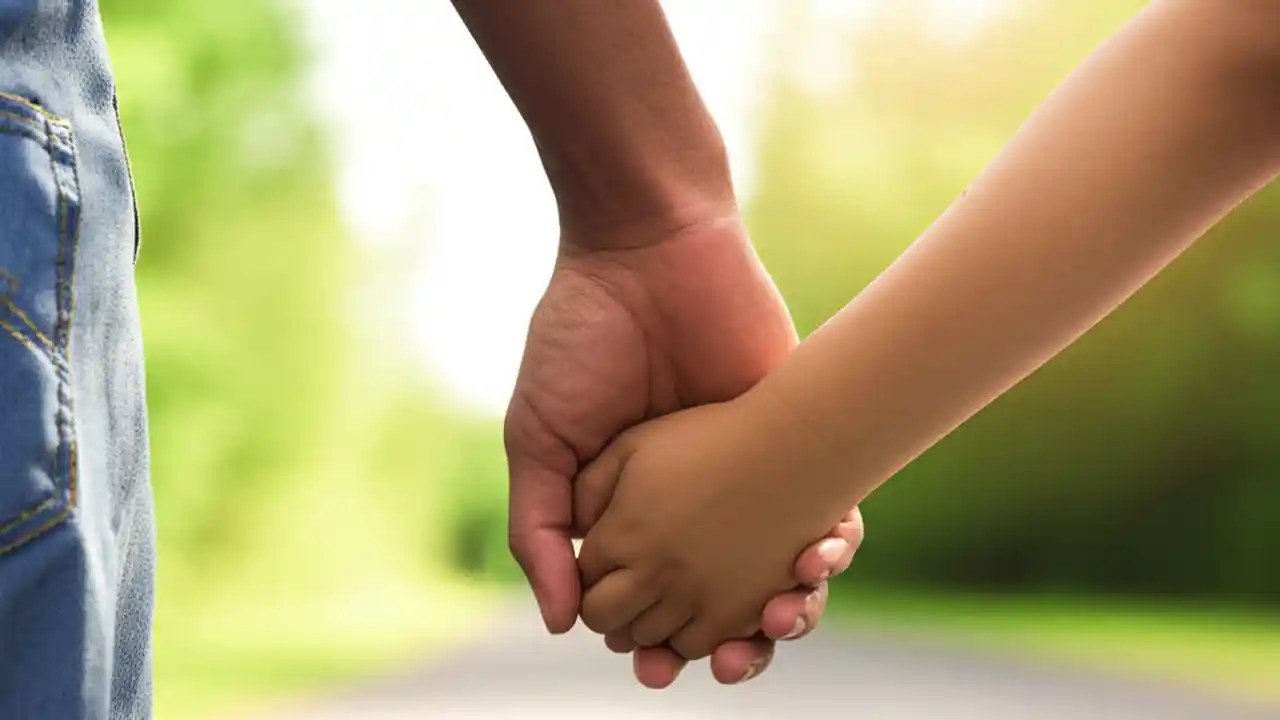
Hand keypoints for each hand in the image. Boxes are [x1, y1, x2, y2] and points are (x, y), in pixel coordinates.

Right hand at [504, 212, 859, 683]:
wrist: (646, 249)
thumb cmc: (581, 338)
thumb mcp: (539, 438)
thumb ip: (542, 530)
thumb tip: (559, 624)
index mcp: (635, 505)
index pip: (656, 594)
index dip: (659, 643)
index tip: (655, 670)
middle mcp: (696, 496)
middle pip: (729, 594)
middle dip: (736, 644)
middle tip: (733, 665)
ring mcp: (750, 468)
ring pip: (784, 565)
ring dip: (793, 610)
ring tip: (780, 625)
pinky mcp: (800, 431)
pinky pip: (833, 505)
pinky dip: (834, 544)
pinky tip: (818, 562)